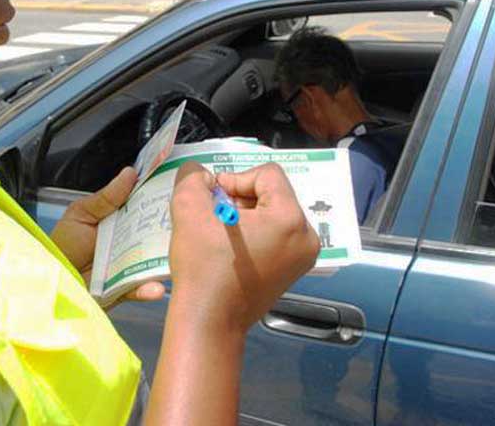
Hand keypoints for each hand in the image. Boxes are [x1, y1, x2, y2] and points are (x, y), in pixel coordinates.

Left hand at [51, 167, 164, 303]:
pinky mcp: (124, 289)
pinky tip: (155, 288)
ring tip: (177, 259)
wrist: (50, 275)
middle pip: (156, 233)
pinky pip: (139, 289)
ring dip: (165, 262)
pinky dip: (148, 290)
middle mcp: (130, 241)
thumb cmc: (64, 242)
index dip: (160, 195)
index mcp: (121, 219)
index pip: (145, 205)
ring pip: (153, 262)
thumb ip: (106, 197)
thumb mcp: (82, 213)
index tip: (176, 183)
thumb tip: (130, 173)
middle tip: (186, 224)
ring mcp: (130, 265)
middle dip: (171, 228)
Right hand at [168, 162, 319, 333]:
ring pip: (275, 213)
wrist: (209, 321)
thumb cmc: (203, 268)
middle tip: (215, 215)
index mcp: (289, 219)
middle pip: (274, 193)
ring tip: (221, 232)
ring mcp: (303, 256)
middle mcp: (306, 236)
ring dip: (247, 215)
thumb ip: (194, 179)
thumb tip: (202, 174)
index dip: (236, 179)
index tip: (214, 200)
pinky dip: (255, 233)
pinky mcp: (294, 270)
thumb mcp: (189, 211)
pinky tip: (232, 247)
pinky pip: (277, 234)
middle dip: (242, 198)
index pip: (267, 174)